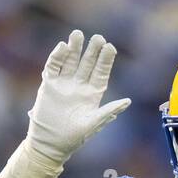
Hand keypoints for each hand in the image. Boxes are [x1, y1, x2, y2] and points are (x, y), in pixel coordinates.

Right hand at [25, 29, 130, 164]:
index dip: (105, 60)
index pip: (101, 72)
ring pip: (70, 61)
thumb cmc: (74, 137)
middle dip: (92, 50)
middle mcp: (79, 86)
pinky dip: (57, 57)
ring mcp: (64, 83)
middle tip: (98, 37)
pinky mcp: (49, 84)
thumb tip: (128, 102)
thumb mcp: (93, 123)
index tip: (110, 47)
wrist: (50, 143)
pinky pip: (53, 66)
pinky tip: (63, 47)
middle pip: (87, 63)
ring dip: (74, 48)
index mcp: (92, 94)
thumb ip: (109, 111)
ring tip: (78, 34)